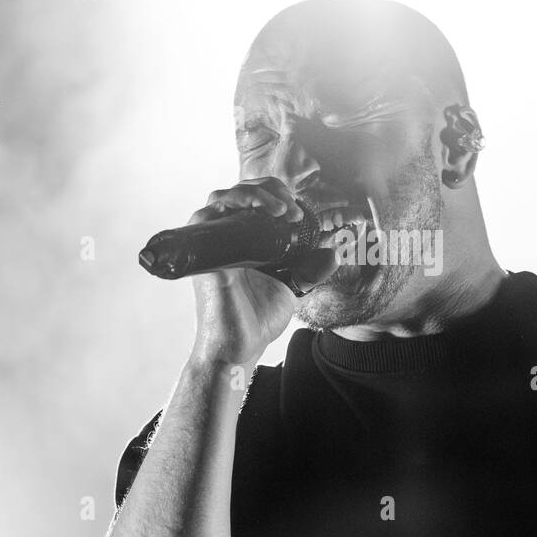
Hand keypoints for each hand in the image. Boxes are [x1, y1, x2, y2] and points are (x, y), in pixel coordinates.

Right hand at [186, 177, 336, 364]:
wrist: (241, 346)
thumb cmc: (258, 318)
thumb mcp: (294, 285)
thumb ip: (312, 267)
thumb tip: (335, 249)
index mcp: (244, 240)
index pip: (256, 200)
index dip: (279, 196)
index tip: (303, 214)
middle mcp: (225, 236)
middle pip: (241, 191)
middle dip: (271, 190)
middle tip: (295, 210)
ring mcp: (211, 242)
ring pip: (225, 195)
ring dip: (256, 193)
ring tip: (282, 209)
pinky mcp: (201, 250)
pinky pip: (208, 212)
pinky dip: (234, 202)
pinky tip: (262, 211)